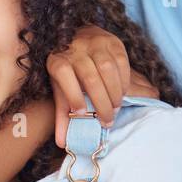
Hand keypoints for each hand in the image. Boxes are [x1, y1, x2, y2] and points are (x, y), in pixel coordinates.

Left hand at [47, 25, 157, 143]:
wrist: (77, 37)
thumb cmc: (68, 70)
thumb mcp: (60, 88)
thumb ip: (62, 114)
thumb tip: (62, 143)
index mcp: (57, 59)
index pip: (63, 73)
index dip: (72, 95)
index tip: (80, 113)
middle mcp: (75, 48)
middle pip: (90, 78)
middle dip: (100, 103)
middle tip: (107, 121)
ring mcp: (95, 42)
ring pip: (108, 69)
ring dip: (114, 92)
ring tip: (116, 108)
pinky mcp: (112, 41)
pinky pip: (122, 62)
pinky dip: (124, 80)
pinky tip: (122, 93)